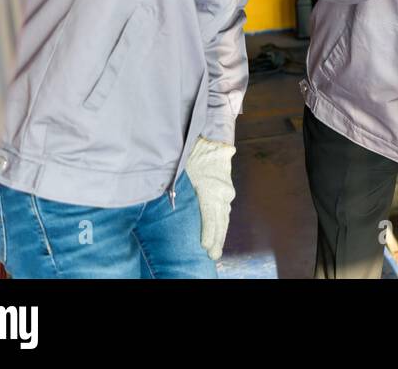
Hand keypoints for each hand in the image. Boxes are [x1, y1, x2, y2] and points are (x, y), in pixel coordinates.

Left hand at [185, 136, 235, 260]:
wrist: (210, 141)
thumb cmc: (191, 157)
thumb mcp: (183, 176)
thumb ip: (181, 195)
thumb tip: (171, 209)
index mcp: (211, 191)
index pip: (211, 218)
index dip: (208, 234)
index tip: (204, 248)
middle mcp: (222, 194)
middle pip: (220, 221)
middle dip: (216, 240)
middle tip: (213, 256)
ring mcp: (226, 192)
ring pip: (224, 217)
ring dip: (220, 233)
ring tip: (215, 248)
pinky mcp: (226, 190)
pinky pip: (224, 210)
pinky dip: (221, 222)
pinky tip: (219, 232)